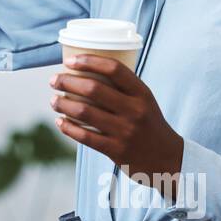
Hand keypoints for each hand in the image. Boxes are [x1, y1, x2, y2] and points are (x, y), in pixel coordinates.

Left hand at [49, 56, 184, 201]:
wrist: (167, 158)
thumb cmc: (148, 123)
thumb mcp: (144, 101)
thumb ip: (121, 88)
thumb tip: (84, 71)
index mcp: (142, 93)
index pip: (114, 69)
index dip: (88, 61)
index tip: (69, 61)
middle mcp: (135, 110)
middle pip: (93, 89)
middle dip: (67, 82)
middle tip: (54, 80)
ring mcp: (125, 131)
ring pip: (84, 112)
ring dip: (63, 104)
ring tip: (54, 100)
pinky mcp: (116, 150)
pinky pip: (84, 136)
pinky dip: (68, 127)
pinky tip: (60, 121)